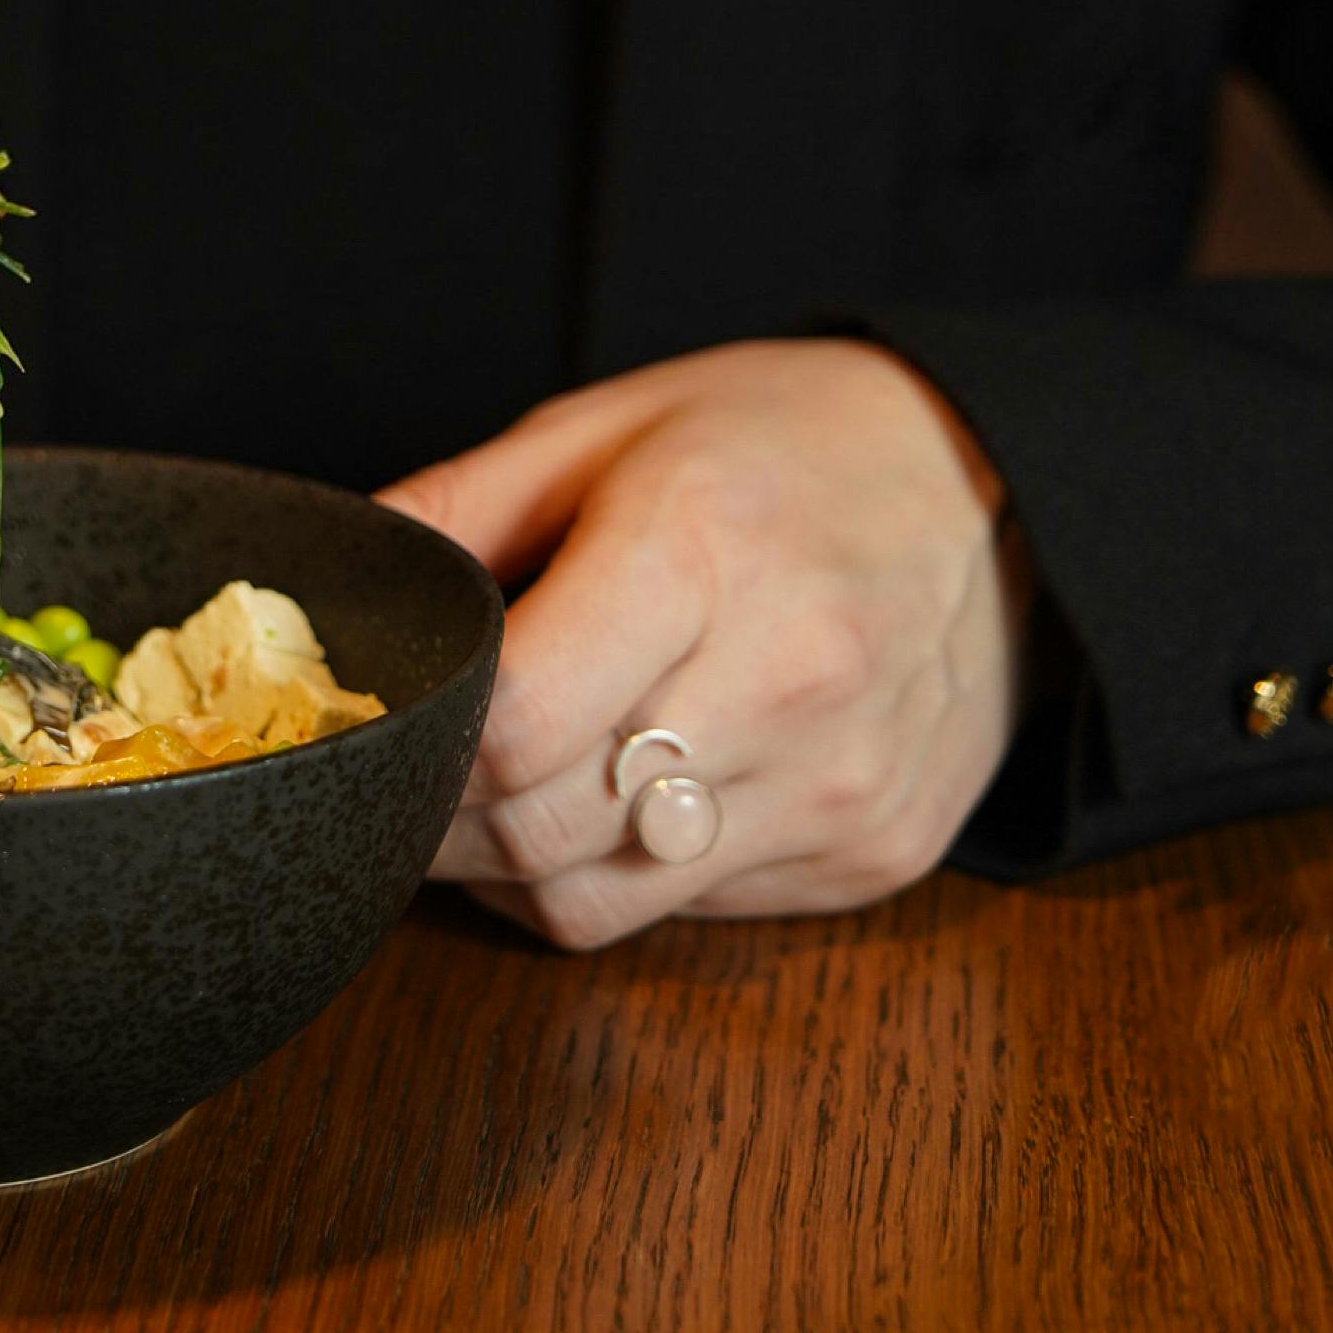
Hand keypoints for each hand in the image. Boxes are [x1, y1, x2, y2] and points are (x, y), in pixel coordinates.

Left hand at [380, 339, 1026, 948]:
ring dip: (517, 866)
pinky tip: (617, 797)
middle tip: (405, 778)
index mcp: (700, 547)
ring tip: (495, 796)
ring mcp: (838, 784)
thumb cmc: (785, 439)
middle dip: (441, 821)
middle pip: (543, 827)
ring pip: (604, 901)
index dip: (415, 746)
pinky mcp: (875, 854)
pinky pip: (689, 909)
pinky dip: (620, 873)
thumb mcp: (606, 423)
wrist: (998, 491)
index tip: (374, 727)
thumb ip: (457, 508)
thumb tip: (334, 585)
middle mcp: (782, 680)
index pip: (512, 720)